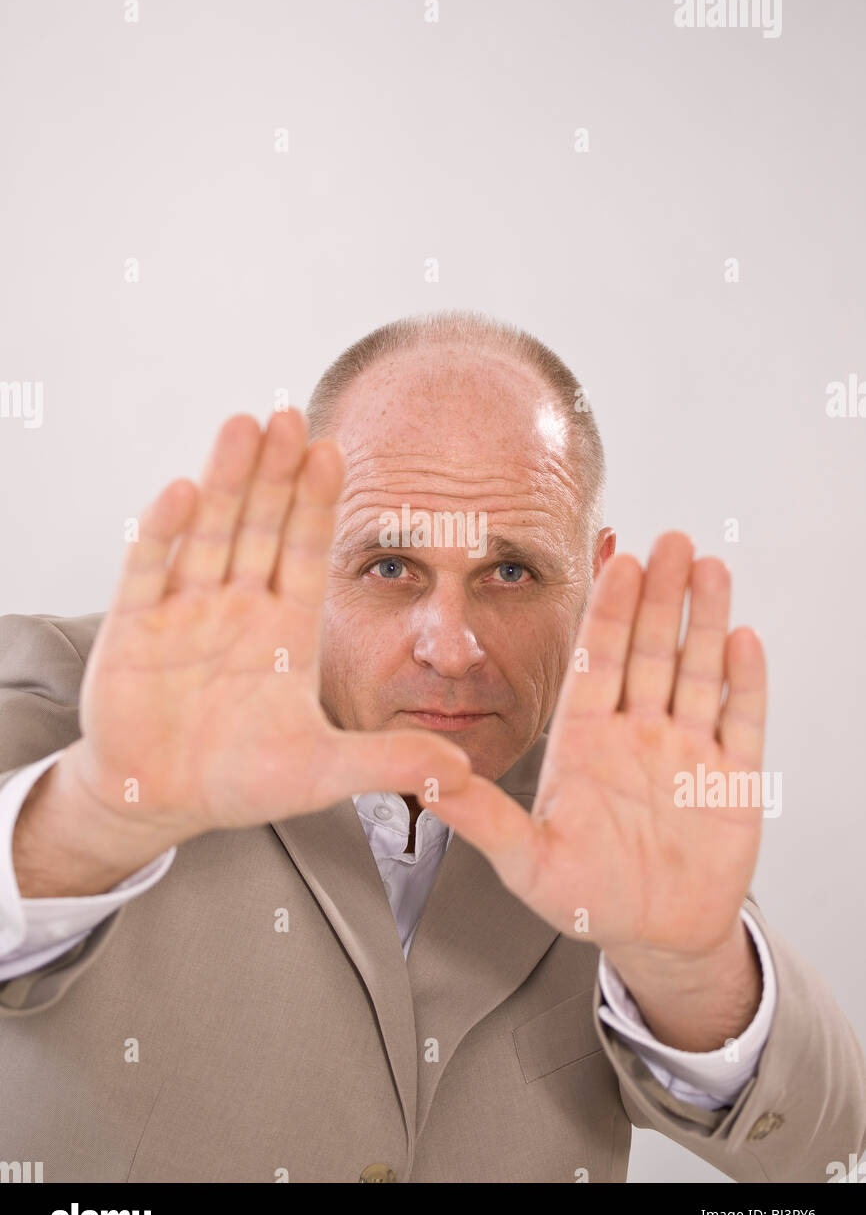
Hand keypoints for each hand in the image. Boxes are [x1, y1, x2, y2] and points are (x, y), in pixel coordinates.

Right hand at [69, 410, 470, 847]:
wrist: (163, 800)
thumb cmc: (242, 780)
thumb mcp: (322, 773)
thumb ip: (386, 762)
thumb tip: (460, 769)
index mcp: (286, 628)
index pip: (307, 551)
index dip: (318, 504)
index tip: (334, 451)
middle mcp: (238, 606)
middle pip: (260, 526)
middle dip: (276, 473)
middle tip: (291, 414)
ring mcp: (185, 611)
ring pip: (209, 532)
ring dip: (225, 481)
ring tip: (243, 426)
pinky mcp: (131, 629)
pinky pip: (148, 571)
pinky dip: (161, 532)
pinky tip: (180, 490)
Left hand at [432, 533, 766, 957]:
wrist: (654, 935)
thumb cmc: (586, 897)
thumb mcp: (526, 860)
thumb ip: (482, 818)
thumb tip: (423, 782)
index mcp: (585, 740)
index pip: (596, 661)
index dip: (607, 612)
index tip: (614, 561)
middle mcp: (636, 732)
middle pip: (649, 650)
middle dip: (659, 596)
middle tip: (670, 540)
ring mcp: (686, 750)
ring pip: (696, 671)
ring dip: (703, 620)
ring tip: (708, 567)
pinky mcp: (731, 778)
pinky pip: (741, 721)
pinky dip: (745, 682)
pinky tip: (742, 639)